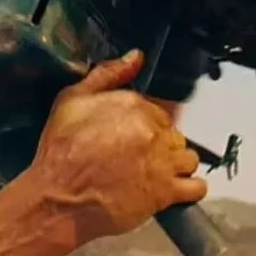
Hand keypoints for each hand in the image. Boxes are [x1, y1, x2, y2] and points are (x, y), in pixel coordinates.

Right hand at [31, 50, 204, 243]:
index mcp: (133, 104)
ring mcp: (163, 162)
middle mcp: (153, 130)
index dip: (145, 123)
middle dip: (159, 144)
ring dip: (175, 164)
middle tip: (136, 157)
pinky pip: (196, 187)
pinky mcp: (167, 192)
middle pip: (174, 133)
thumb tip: (136, 56)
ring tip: (152, 173)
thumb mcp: (70, 101)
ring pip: (188, 158)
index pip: (158, 109)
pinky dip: (188, 188)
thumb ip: (107, 74)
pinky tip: (171, 189)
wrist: (58, 198)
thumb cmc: (60, 151)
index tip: (130, 136)